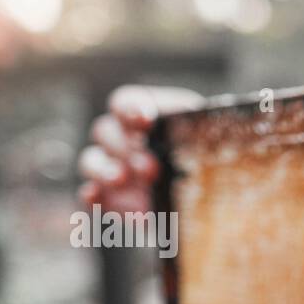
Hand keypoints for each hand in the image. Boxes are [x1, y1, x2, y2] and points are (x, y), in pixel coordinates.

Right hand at [77, 85, 202, 211]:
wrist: (212, 199)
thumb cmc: (209, 160)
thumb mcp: (209, 142)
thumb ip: (200, 134)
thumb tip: (212, 131)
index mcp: (146, 115)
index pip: (125, 103)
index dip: (130, 109)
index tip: (145, 121)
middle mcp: (122, 137)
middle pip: (106, 131)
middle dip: (126, 147)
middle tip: (150, 166)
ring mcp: (112, 168)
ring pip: (92, 160)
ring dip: (104, 169)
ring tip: (121, 179)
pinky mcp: (110, 200)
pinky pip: (90, 195)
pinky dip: (90, 196)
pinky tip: (95, 196)